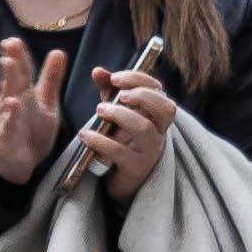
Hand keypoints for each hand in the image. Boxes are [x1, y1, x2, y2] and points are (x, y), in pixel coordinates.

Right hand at [0, 37, 67, 189]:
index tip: (15, 40)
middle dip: (13, 62)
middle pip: (14, 79)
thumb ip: (50, 78)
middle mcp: (12, 102)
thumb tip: (58, 51)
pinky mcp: (6, 136)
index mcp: (22, 93)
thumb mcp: (45, 101)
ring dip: (8, 81)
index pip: (23, 71)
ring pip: (8, 97)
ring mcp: (7, 118)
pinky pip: (9, 124)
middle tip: (10, 43)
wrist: (19, 161)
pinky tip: (11, 103)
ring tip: (9, 64)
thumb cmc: (30, 128)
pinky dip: (10, 114)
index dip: (20, 56)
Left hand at [78, 60, 178, 201]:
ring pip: (144, 129)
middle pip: (165, 108)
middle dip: (141, 96)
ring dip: (120, 115)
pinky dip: (101, 141)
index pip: (159, 90)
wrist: (121, 181)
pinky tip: (85, 135)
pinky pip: (120, 152)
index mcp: (156, 114)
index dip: (140, 79)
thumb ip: (109, 91)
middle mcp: (159, 131)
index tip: (115, 77)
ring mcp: (150, 151)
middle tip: (117, 95)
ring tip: (98, 111)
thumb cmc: (121, 141)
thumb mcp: (116, 113)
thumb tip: (99, 70)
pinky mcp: (136, 169)